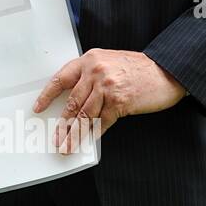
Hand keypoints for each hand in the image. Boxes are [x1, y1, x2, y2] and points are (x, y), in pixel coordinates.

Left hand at [31, 49, 186, 154]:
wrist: (166, 71)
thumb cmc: (138, 68)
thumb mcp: (109, 62)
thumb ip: (91, 76)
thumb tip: (73, 100)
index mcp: (89, 59)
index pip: (61, 79)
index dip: (47, 95)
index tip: (38, 107)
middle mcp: (95, 71)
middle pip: (72, 102)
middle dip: (62, 123)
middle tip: (55, 137)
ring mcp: (107, 86)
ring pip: (85, 115)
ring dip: (75, 133)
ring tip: (67, 145)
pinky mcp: (120, 101)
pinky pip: (102, 121)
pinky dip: (95, 132)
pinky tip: (88, 140)